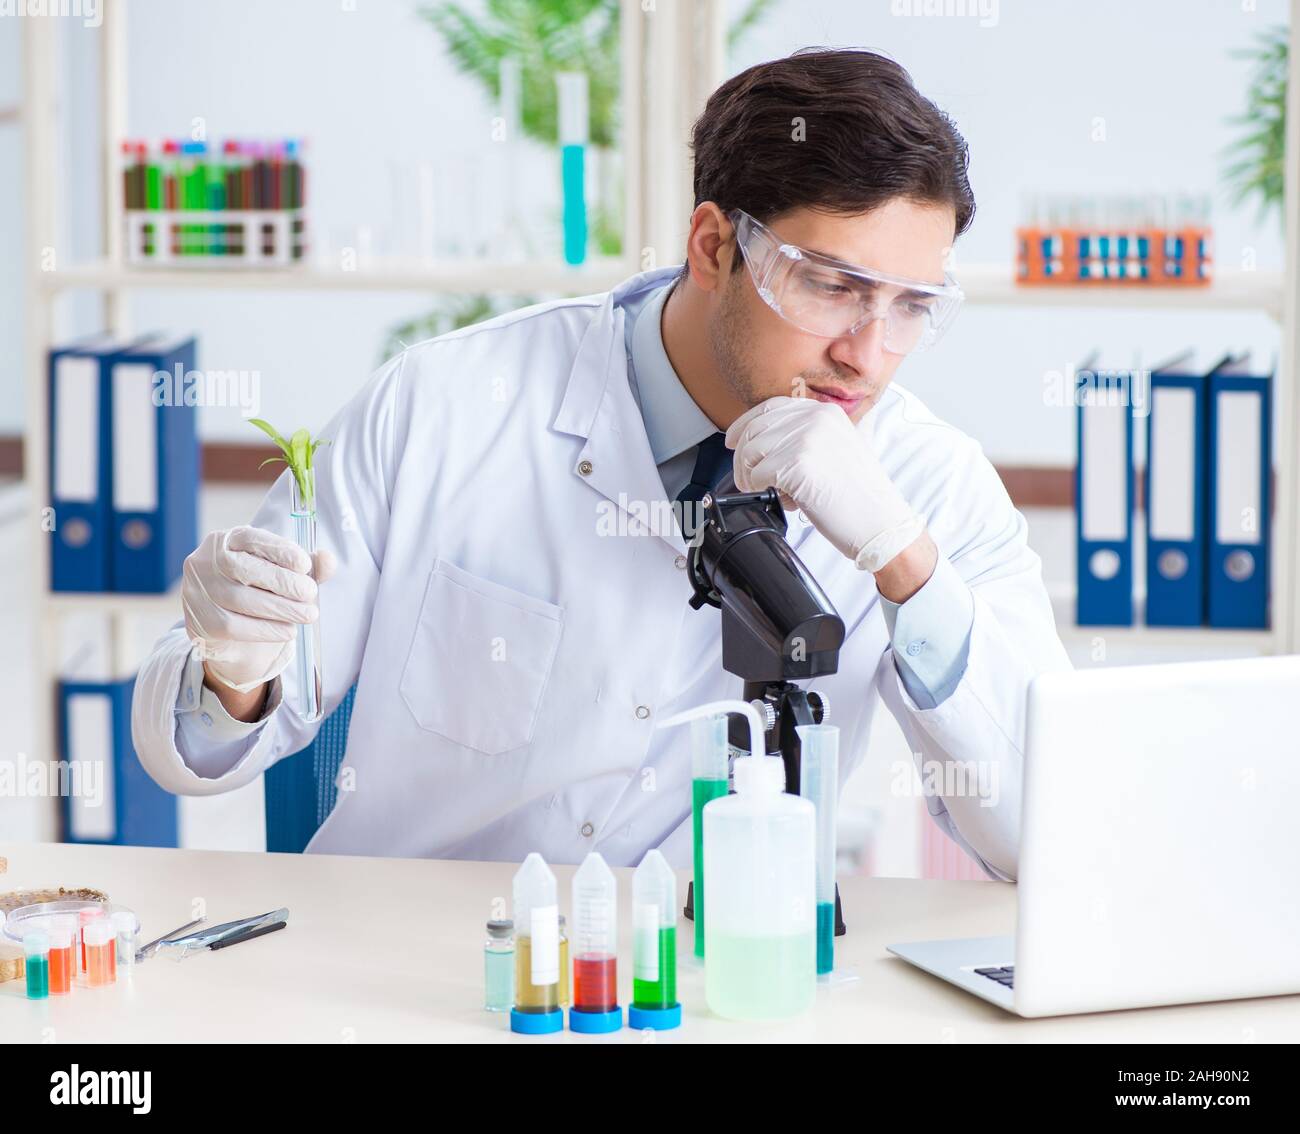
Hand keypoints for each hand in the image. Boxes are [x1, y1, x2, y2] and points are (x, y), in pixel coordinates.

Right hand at [182, 526, 335, 692]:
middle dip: (283, 582)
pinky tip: (288, 630)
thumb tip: (329, 560)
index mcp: (226, 540)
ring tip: (308, 614)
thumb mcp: (284, 571)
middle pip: (243, 569)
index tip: (305, 564)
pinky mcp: (199, 620)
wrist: (229, 626)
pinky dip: (266, 629)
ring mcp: (198, 591)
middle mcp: (205, 561)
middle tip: (311, 593)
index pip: (249, 538)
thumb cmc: (260, 588)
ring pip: (240, 599)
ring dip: (280, 609)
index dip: (278, 549)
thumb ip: (307, 565)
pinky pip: (234, 626)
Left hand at [725, 395, 924, 571]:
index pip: (769, 408)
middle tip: (748, 482)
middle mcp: (813, 418)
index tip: (732, 441)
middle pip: (754, 430)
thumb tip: (758, 441)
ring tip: (770, 493)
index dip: (744, 425)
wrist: (879, 522)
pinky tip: (786, 500)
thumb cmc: (858, 496)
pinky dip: (763, 492)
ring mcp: (805, 438)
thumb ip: (802, 437)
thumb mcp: (833, 449)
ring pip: (751, 453)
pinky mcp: (797, 463)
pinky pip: (758, 476)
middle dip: (743, 459)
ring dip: (750, 478)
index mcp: (823, 412)